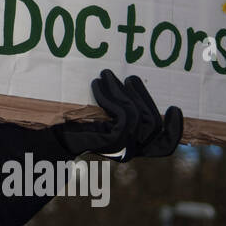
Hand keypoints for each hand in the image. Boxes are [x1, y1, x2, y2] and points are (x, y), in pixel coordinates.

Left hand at [52, 69, 182, 161]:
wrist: (50, 134)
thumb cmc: (76, 120)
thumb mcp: (105, 114)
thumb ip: (125, 108)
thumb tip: (136, 84)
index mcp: (134, 147)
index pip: (164, 147)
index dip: (175, 130)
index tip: (174, 106)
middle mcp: (130, 152)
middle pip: (154, 125)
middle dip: (144, 96)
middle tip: (131, 77)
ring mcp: (122, 149)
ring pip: (138, 116)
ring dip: (122, 91)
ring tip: (107, 74)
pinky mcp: (112, 142)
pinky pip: (124, 115)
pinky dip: (111, 96)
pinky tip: (97, 84)